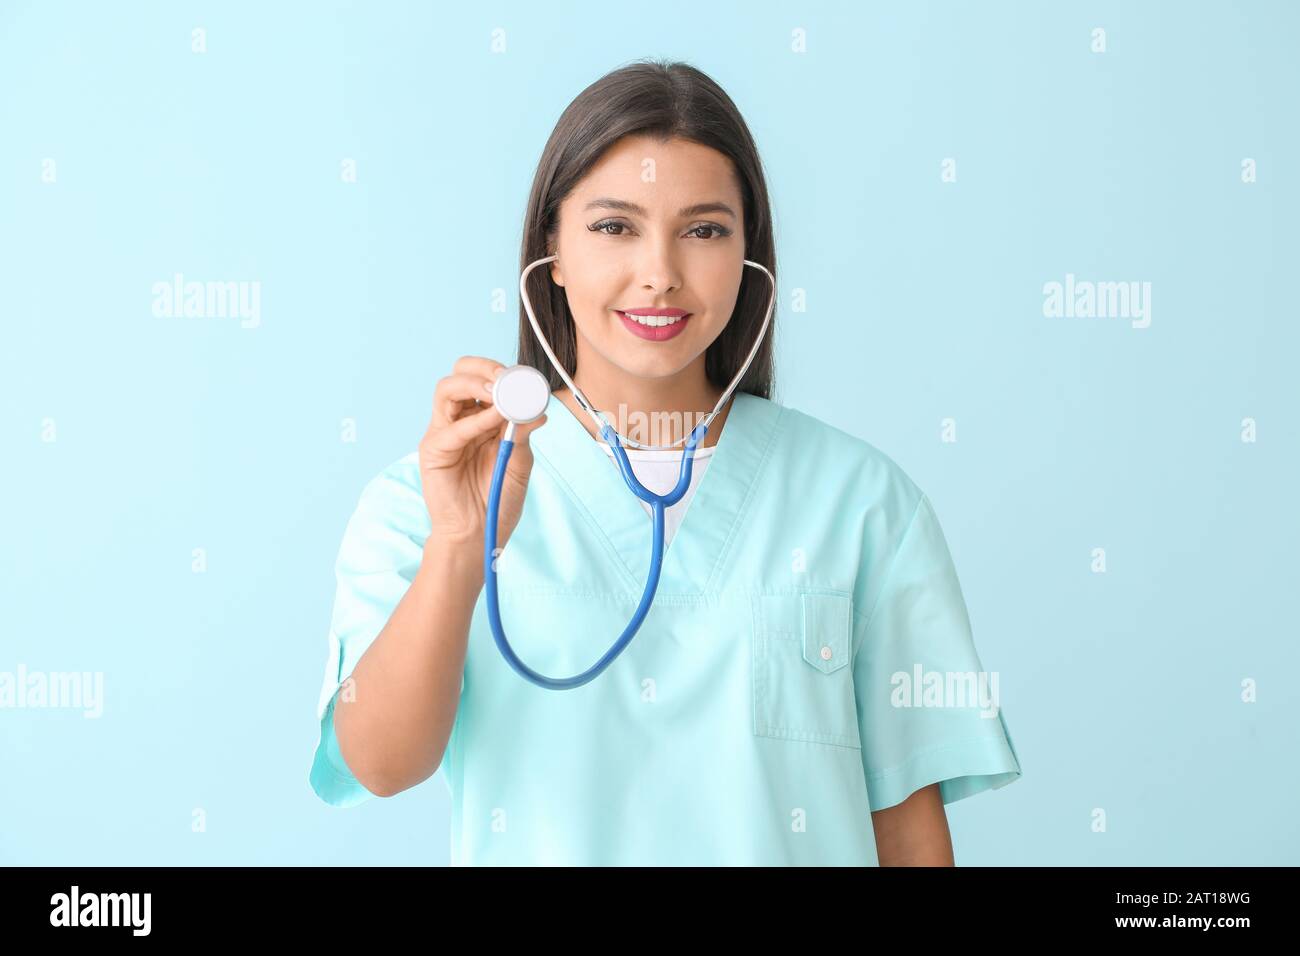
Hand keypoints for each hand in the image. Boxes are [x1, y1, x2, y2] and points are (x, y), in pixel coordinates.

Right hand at [418, 356, 548, 558]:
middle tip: (506, 376)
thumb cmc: (497, 500)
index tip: (526, 377)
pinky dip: (477, 420)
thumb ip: (523, 433)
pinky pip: (452, 426)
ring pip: (447, 389)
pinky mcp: (433, 449)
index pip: (484, 379)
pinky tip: (497, 418)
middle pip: (460, 375)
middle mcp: (460, 420)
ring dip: (475, 383)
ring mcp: (444, 432)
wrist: (479, 534)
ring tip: (499, 391)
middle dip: (483, 368)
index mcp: (481, 419)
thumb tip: (538, 409)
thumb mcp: (520, 462)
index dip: (502, 372)